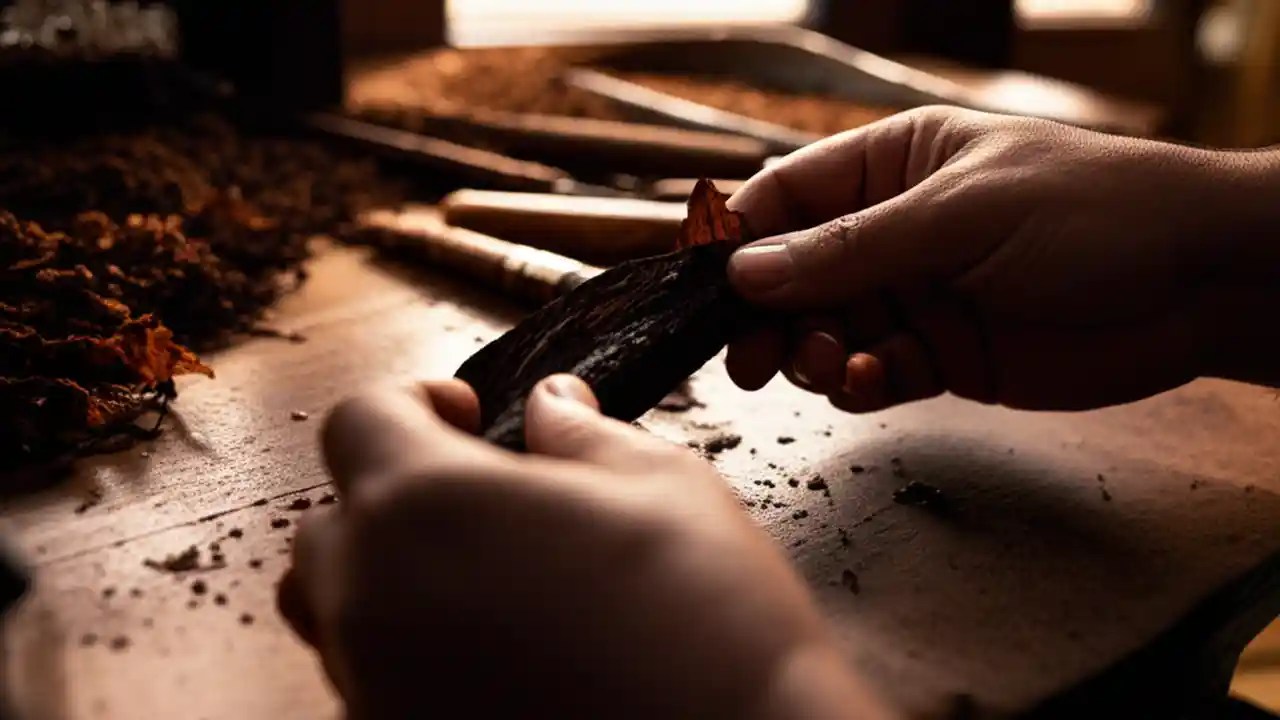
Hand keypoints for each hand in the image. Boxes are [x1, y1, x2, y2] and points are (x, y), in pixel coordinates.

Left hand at [278, 375, 892, 719]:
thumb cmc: (712, 619)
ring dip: (391, 584)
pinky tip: (498, 664)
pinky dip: (414, 664)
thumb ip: (581, 433)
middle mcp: (374, 599)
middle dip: (392, 500)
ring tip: (488, 589)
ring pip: (340, 616)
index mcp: (427, 502)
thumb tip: (550, 405)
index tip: (466, 415)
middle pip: (329, 527)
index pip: (359, 420)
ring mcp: (377, 689)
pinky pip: (374, 691)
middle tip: (483, 505)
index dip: (413, 402)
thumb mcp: (662, 484)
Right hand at [725, 106, 1279, 410]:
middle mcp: (894, 230)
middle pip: (794, 275)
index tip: (703, 290)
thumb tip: (746, 271)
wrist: (1200, 285)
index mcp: (893, 165)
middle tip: (753, 358)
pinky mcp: (943, 355)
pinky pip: (875, 374)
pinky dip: (862, 385)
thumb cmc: (1093, 213)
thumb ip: (851, 249)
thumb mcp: (960, 217)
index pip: (788, 198)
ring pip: (826, 331)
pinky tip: (877, 384)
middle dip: (768, 316)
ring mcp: (916, 295)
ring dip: (814, 355)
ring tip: (834, 367)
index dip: (739, 242)